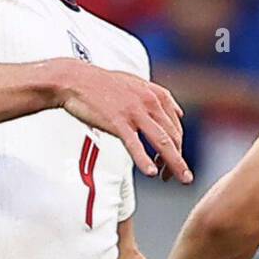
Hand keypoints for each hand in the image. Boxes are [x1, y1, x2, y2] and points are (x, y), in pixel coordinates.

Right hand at [56, 60, 191, 182]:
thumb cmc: (105, 84)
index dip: (179, 148)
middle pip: (173, 137)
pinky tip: (150, 173)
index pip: (176, 127)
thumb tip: (179, 113)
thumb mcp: (138, 84)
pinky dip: (144, 160)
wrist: (77, 80)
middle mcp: (150, 103)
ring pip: (161, 142)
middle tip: (181, 177)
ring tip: (176, 178)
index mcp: (157, 96)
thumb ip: (160, 98)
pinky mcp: (118, 121)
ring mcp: (135, 112)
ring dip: (173, 163)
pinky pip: (135, 144)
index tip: (176, 162)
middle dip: (179, 160)